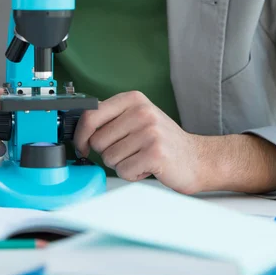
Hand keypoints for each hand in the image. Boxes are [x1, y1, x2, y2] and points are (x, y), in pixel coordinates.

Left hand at [74, 91, 202, 193]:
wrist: (197, 158)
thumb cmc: (163, 141)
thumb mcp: (137, 118)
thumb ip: (111, 118)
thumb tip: (78, 128)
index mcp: (133, 99)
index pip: (91, 114)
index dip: (81, 135)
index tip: (83, 145)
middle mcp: (142, 112)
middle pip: (97, 140)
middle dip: (108, 153)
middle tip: (129, 151)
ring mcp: (149, 132)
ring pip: (109, 158)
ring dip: (122, 165)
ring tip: (140, 157)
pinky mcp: (155, 153)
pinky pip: (124, 171)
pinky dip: (133, 175)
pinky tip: (147, 167)